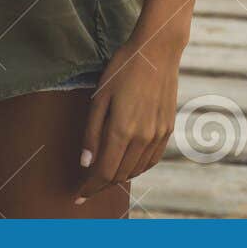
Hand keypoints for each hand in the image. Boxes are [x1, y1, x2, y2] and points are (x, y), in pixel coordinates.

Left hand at [75, 28, 184, 202]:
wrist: (157, 51)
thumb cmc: (122, 69)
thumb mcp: (99, 97)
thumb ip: (92, 133)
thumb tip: (86, 163)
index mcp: (122, 130)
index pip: (104, 171)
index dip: (90, 187)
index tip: (79, 195)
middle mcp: (143, 137)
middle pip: (120, 174)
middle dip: (102, 184)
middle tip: (88, 185)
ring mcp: (158, 134)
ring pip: (137, 170)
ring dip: (119, 177)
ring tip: (105, 176)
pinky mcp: (167, 129)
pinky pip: (152, 159)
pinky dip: (138, 168)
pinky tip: (128, 164)